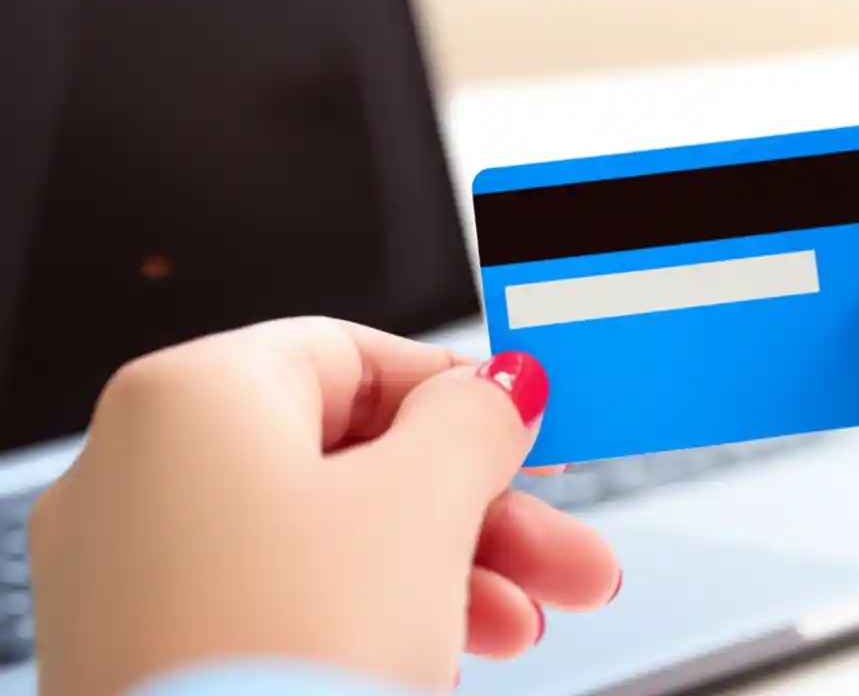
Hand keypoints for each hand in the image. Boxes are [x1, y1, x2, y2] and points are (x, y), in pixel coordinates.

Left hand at [28, 318, 619, 694]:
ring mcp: (137, 571)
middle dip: (484, 513)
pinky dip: (373, 617)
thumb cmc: (287, 650)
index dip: (461, 393)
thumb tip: (504, 387)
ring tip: (528, 625)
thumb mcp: (422, 506)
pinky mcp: (154, 649)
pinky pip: (285, 604)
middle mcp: (142, 473)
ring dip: (449, 575)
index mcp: (191, 399)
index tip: (529, 430)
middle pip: (356, 462)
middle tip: (565, 552)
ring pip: (330, 542)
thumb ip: (476, 422)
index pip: (355, 357)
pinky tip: (445, 656)